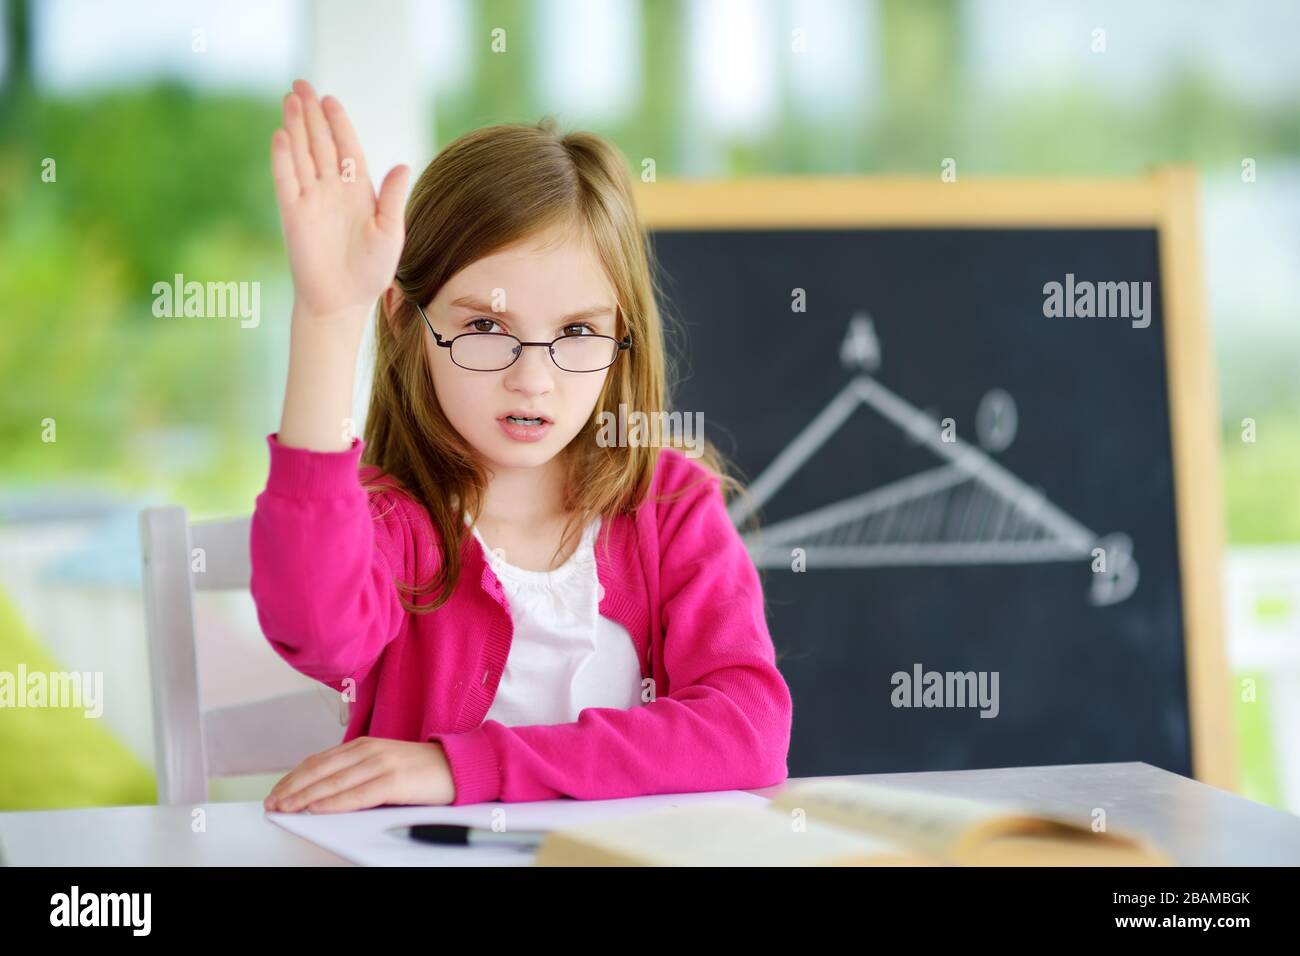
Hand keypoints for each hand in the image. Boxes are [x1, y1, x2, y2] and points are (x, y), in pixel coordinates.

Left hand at [263, 736, 454, 812]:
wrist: (458, 767)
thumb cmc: (421, 771)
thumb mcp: (382, 765)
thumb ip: (356, 772)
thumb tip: (321, 792)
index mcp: (364, 744)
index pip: (319, 761)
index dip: (294, 777)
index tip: (276, 792)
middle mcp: (369, 750)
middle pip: (320, 770)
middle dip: (292, 789)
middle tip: (272, 804)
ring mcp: (382, 763)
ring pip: (333, 783)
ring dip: (305, 797)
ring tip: (286, 808)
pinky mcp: (395, 780)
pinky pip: (358, 795)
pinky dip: (334, 803)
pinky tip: (318, 809)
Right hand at [271, 79, 410, 328]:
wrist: (344, 300)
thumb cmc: (371, 270)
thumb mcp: (390, 233)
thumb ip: (393, 199)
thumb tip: (403, 165)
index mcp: (358, 191)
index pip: (347, 148)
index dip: (338, 123)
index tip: (330, 100)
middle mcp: (333, 189)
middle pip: (320, 143)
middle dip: (311, 114)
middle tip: (302, 85)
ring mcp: (311, 199)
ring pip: (301, 155)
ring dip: (295, 127)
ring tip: (290, 99)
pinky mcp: (293, 214)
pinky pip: (286, 180)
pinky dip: (283, 158)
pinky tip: (280, 136)